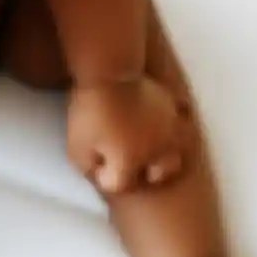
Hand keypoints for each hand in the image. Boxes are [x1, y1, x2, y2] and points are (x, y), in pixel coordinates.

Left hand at [67, 77, 194, 193]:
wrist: (110, 72)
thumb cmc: (90, 111)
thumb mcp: (76, 144)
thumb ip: (87, 166)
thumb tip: (99, 172)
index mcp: (131, 163)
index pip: (120, 184)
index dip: (104, 177)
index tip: (96, 164)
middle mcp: (156, 152)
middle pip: (158, 175)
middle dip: (143, 174)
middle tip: (128, 163)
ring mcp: (168, 130)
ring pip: (175, 154)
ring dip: (161, 156)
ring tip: (147, 149)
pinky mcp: (172, 109)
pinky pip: (180, 123)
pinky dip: (172, 128)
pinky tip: (159, 124)